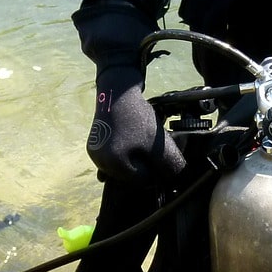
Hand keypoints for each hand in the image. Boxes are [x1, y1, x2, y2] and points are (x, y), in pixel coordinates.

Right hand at [86, 64, 185, 184]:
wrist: (118, 92)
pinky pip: (113, 158)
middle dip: (144, 163)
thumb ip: (169, 165)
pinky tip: (131, 142)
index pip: (142, 179)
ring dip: (135, 158)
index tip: (159, 150)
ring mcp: (95, 154)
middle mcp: (100, 163)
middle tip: (151, 144)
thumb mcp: (159, 143)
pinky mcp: (94, 145)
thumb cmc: (138, 117)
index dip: (155, 167)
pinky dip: (124, 153)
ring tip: (141, 139)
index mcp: (114, 165)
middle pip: (130, 175)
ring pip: (122, 166)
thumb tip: (177, 179)